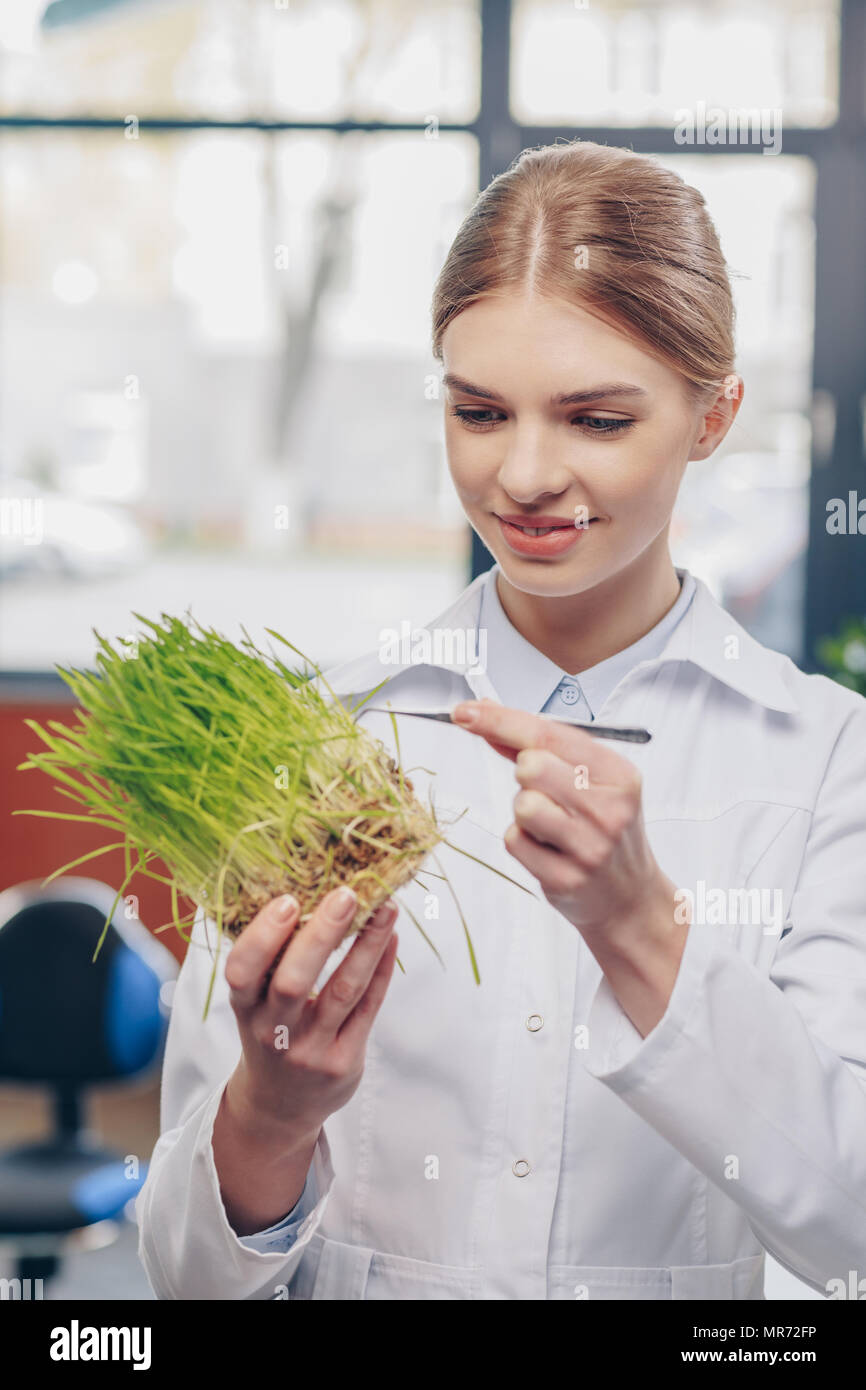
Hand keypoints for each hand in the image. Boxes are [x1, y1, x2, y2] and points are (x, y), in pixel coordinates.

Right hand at [212, 887, 398, 1234]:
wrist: (280, 1108)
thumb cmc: (270, 1034)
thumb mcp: (254, 1005)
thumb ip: (270, 961)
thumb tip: (305, 887)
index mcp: (245, 1010)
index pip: (243, 972)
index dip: (263, 937)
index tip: (289, 899)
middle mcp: (274, 1033)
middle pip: (294, 982)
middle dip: (321, 935)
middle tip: (347, 893)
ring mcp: (311, 1051)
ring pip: (343, 992)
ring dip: (367, 945)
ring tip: (386, 906)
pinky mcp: (344, 1062)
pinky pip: (368, 1008)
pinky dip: (382, 968)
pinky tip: (391, 935)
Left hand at [453, 698, 665, 936]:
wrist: (629, 896)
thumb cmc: (603, 828)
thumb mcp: (591, 781)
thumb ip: (540, 747)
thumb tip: (487, 713)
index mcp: (619, 775)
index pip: (548, 734)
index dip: (500, 720)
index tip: (465, 712)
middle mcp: (609, 809)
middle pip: (531, 767)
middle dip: (525, 775)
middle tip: (546, 793)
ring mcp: (590, 847)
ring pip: (522, 805)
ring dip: (524, 811)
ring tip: (550, 825)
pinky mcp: (566, 879)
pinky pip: (514, 840)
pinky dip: (521, 841)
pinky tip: (548, 849)